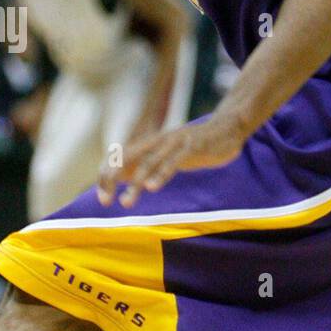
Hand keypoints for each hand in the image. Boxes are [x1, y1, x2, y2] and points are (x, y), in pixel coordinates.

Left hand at [97, 113, 248, 207]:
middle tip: (104, 201)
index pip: (119, 158)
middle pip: (127, 158)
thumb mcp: (168, 155)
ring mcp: (174, 142)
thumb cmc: (196, 145)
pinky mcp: (191, 147)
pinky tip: (152, 187)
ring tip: (127, 203)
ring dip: (136, 184)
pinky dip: (162, 174)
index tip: (103, 200)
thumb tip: (124, 178)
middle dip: (112, 179)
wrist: (227, 128)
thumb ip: (147, 164)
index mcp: (150, 143)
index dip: (107, 177)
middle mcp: (158, 140)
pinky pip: (173, 162)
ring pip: (149, 163)